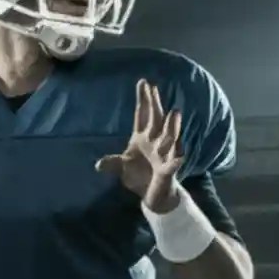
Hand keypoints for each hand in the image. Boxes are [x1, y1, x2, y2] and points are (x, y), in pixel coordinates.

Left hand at [95, 79, 184, 213]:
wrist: (153, 195)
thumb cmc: (139, 175)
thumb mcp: (122, 168)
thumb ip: (112, 164)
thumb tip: (98, 165)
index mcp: (142, 137)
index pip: (143, 115)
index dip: (143, 100)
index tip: (143, 83)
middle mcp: (155, 141)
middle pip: (156, 120)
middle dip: (154, 105)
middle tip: (152, 88)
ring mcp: (164, 154)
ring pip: (170, 138)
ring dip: (172, 126)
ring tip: (175, 112)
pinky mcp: (169, 170)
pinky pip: (174, 163)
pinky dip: (176, 159)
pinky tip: (179, 156)